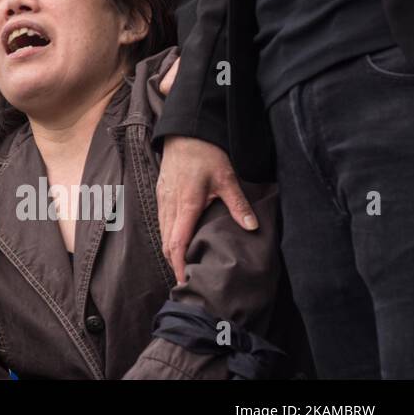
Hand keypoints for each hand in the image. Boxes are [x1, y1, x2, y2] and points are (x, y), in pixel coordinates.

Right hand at [156, 57, 258, 284]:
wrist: (184, 133)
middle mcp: (170, 206)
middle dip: (175, 263)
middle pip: (167, 243)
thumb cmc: (205, 153)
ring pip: (163, 233)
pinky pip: (163, 222)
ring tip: (184, 267)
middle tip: (187, 281)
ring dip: (171, 252)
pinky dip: (169, 238)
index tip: (185, 280)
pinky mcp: (161, 195)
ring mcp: (163, 200)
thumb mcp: (226, 178)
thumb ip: (238, 205)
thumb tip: (252, 227)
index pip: (178, 243)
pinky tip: (179, 243)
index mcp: (186, 205)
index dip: (180, 264)